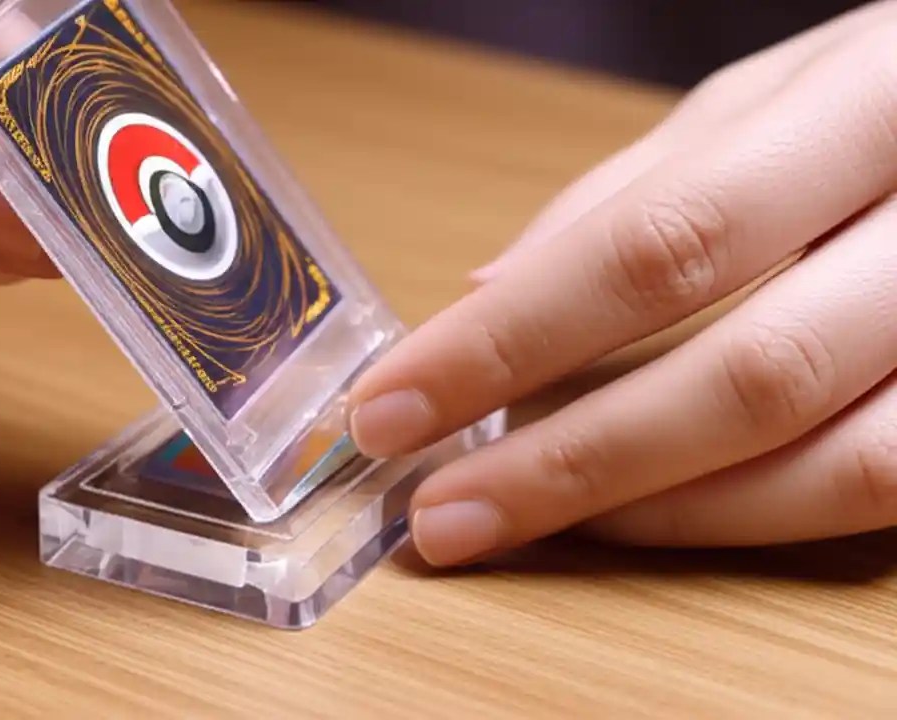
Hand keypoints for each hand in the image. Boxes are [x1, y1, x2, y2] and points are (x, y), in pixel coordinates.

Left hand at [347, 1, 896, 565]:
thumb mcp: (778, 95)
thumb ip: (638, 191)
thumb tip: (488, 294)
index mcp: (878, 102)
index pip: (662, 242)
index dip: (512, 339)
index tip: (392, 404)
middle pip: (744, 372)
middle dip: (566, 458)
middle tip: (438, 508)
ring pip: (824, 461)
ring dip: (647, 511)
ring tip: (520, 519)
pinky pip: (874, 494)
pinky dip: (739, 515)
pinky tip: (641, 512)